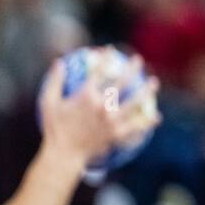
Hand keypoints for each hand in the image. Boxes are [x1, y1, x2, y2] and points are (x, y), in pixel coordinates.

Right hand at [38, 48, 160, 169]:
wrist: (64, 154)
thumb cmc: (55, 128)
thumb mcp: (49, 102)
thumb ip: (54, 81)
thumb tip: (59, 62)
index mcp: (86, 96)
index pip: (99, 71)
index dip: (105, 58)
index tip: (110, 50)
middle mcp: (102, 106)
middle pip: (122, 83)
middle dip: (132, 69)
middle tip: (139, 60)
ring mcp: (111, 120)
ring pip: (134, 103)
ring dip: (145, 91)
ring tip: (153, 82)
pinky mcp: (117, 134)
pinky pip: (135, 127)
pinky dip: (146, 123)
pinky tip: (156, 117)